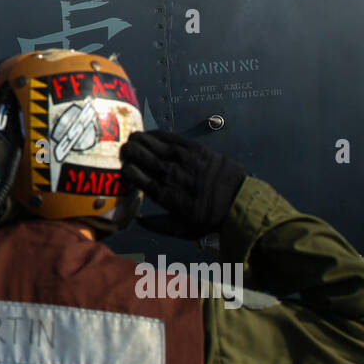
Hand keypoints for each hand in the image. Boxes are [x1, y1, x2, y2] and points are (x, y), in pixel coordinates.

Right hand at [119, 130, 246, 239]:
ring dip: (139, 140)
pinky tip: (149, 133)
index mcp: (165, 195)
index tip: (123, 168)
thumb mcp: (183, 230)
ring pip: (153, 144)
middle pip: (142, 157)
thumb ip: (158, 225)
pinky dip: (156, 134)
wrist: (239, 201)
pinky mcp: (194, 148)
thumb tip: (137, 221)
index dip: (127, 169)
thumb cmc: (211, 218)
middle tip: (123, 150)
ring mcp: (183, 159)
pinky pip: (170, 137)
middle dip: (129, 152)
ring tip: (131, 138)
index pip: (138, 177)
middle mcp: (171, 174)